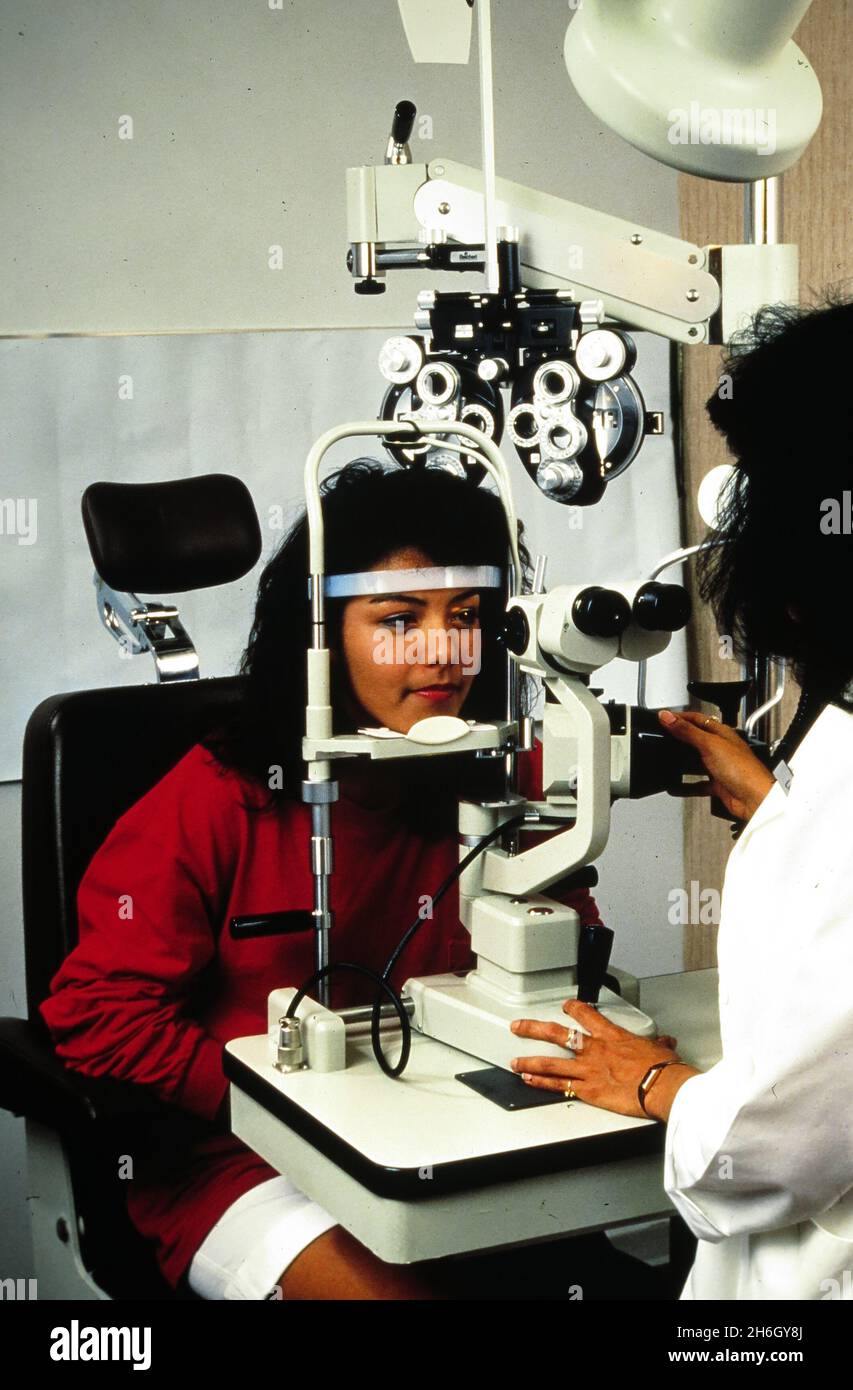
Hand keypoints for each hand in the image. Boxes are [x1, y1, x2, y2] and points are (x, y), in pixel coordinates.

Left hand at [509, 1000, 694, 1119]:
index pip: (587, 1015)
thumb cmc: (662, 1068)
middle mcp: (594, 1049)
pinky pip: (559, 1086)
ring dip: (530, 1061)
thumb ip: (657, 1044)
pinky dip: (541, 1084)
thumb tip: (665, 1043)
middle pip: (556, 1034)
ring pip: (550, 1062)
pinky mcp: (588, 1091)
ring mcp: (588, 1069)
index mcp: (611, 1036)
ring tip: (515, 1062)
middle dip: (534, 1029)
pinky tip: (529, 1082)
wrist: (662, 1086)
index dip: (574, 1008)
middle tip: (519, 1027)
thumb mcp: (660, 1049)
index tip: (566, 1006)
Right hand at [658, 709, 774, 821]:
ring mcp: (720, 767)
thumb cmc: (743, 770)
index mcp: (723, 733)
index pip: (698, 719)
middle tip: (663, 736)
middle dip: (679, 738)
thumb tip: (668, 717)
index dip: (681, 717)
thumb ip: (687, 731)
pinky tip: (675, 787)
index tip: (664, 717)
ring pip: (696, 762)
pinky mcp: (718, 785)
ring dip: (681, 762)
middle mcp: (722, 749)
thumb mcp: (710, 745)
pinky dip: (685, 786)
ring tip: (667, 760)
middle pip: (696, 739)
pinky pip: (697, 784)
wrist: (754, 799)